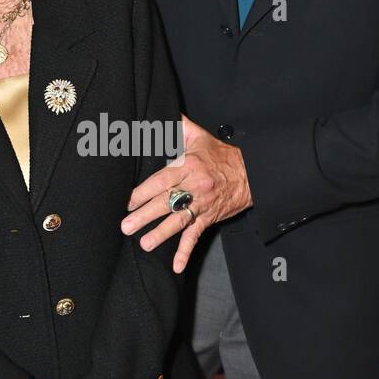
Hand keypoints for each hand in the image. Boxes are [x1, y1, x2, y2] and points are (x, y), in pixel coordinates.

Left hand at [121, 114, 251, 271]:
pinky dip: (186, 252)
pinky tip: (176, 266)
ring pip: (179, 221)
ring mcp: (202, 205)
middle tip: (127, 226)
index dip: (144, 192)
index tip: (128, 201)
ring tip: (144, 244)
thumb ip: (178, 125)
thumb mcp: (199, 136)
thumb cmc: (220, 155)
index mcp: (188, 167)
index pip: (162, 181)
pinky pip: (196, 236)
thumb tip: (160, 112)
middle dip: (145, 215)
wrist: (251, 173)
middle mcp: (194, 187)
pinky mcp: (209, 219)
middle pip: (166, 203)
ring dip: (161, 234)